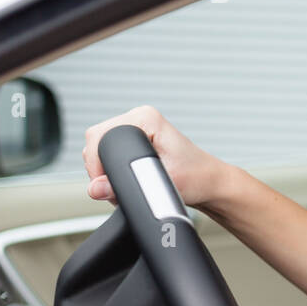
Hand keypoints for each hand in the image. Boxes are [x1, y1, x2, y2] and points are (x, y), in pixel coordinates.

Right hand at [83, 105, 226, 208]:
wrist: (211, 184)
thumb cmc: (196, 179)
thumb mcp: (158, 185)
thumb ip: (123, 186)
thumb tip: (95, 188)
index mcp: (145, 118)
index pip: (99, 137)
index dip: (97, 164)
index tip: (108, 184)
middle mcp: (139, 118)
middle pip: (96, 143)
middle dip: (102, 170)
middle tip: (121, 188)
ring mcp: (136, 128)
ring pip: (99, 150)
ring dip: (107, 172)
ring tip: (131, 184)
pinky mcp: (136, 140)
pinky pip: (109, 154)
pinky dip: (113, 171)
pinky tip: (130, 180)